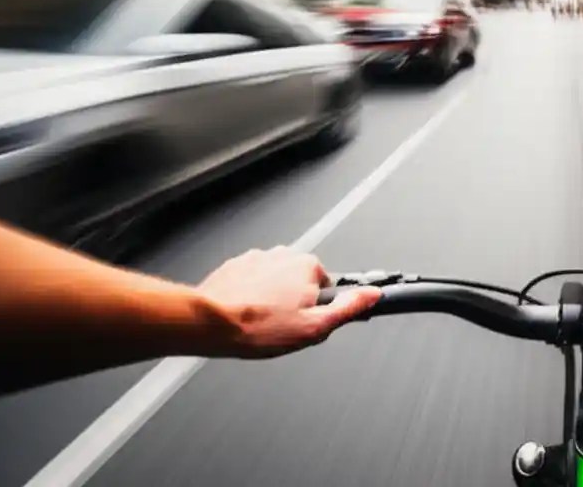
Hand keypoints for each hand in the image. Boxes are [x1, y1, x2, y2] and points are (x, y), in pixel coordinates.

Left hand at [197, 247, 378, 357]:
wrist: (209, 323)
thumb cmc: (258, 328)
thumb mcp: (314, 328)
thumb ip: (348, 309)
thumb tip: (372, 295)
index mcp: (307, 266)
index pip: (326, 288)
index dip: (317, 310)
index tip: (304, 323)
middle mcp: (284, 255)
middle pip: (301, 283)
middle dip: (294, 303)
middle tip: (281, 326)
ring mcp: (258, 258)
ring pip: (275, 282)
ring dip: (271, 299)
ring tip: (259, 322)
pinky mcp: (236, 265)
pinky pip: (252, 281)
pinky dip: (250, 296)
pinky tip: (245, 314)